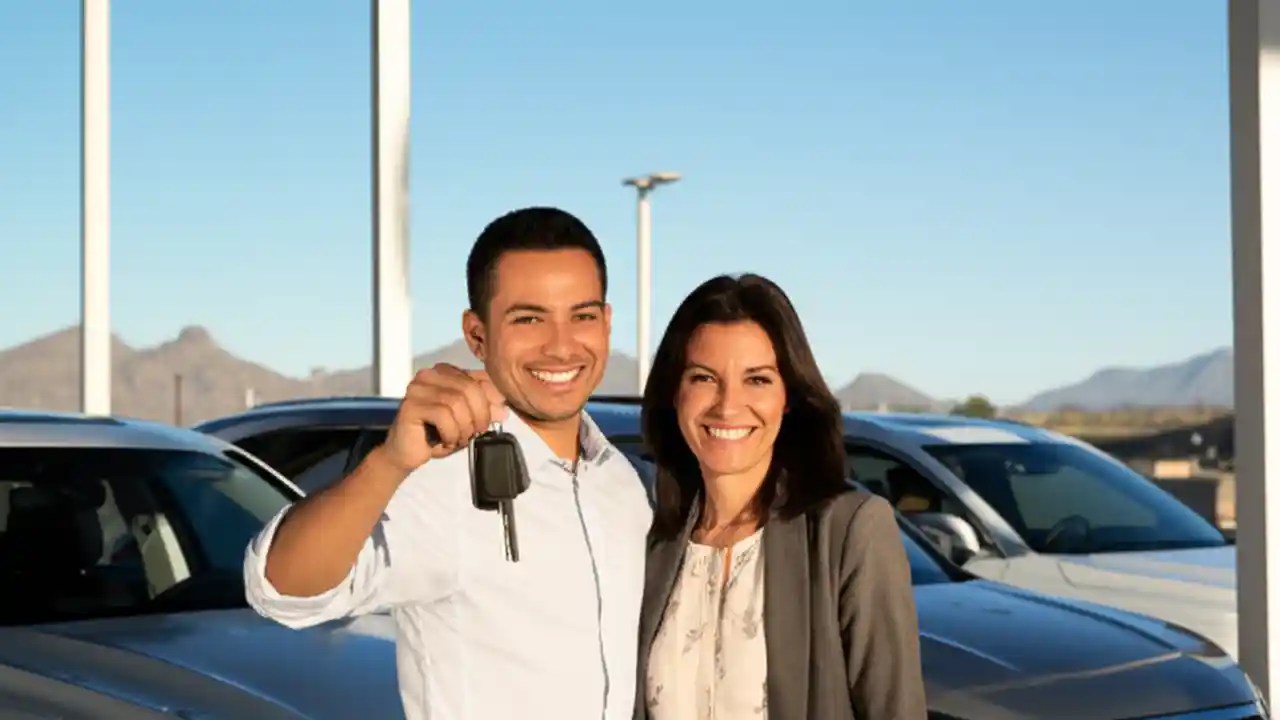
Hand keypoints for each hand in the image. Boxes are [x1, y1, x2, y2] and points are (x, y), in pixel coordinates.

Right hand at [380, 364, 506, 473]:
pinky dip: (450, 432)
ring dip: (463, 427)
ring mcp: (418, 388)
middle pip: (469, 389)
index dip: (491, 400)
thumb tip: (504, 408)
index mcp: (446, 372)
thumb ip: (484, 410)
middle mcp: (430, 374)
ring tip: (458, 439)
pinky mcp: (410, 405)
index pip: (479, 378)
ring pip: (456, 402)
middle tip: (476, 434)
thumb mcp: (467, 420)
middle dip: (478, 416)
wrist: (406, 453)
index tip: (493, 419)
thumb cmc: (437, 434)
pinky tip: (446, 441)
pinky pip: (442, 415)